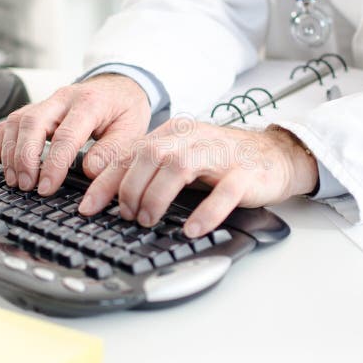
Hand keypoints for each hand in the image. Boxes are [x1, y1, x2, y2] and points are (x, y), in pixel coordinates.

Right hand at [0, 74, 150, 194]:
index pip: (66, 135)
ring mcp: (46, 103)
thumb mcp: (131, 130)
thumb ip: (112, 151)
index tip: (47, 187)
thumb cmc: (124, 108)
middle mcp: (62, 99)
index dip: (53, 164)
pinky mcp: (35, 110)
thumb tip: (90, 172)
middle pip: (32, 123)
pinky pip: (8, 124)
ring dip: (10, 154)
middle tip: (26, 185)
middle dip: (24, 157)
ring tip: (13, 181)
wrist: (120, 86)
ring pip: (16, 122)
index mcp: (89, 103)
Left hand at [78, 120, 318, 236]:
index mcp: (174, 132)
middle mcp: (193, 138)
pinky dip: (206, 212)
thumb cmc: (223, 160)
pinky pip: (224, 192)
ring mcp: (220, 154)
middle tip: (126, 216)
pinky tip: (192, 229)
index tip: (87, 207)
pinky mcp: (245, 174)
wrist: (276, 154)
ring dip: (156, 197)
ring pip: (179, 167)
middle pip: (149, 156)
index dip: (105, 181)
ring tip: (148, 220)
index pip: (130, 153)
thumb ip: (152, 168)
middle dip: (130, 189)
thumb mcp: (183, 156)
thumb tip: (113, 197)